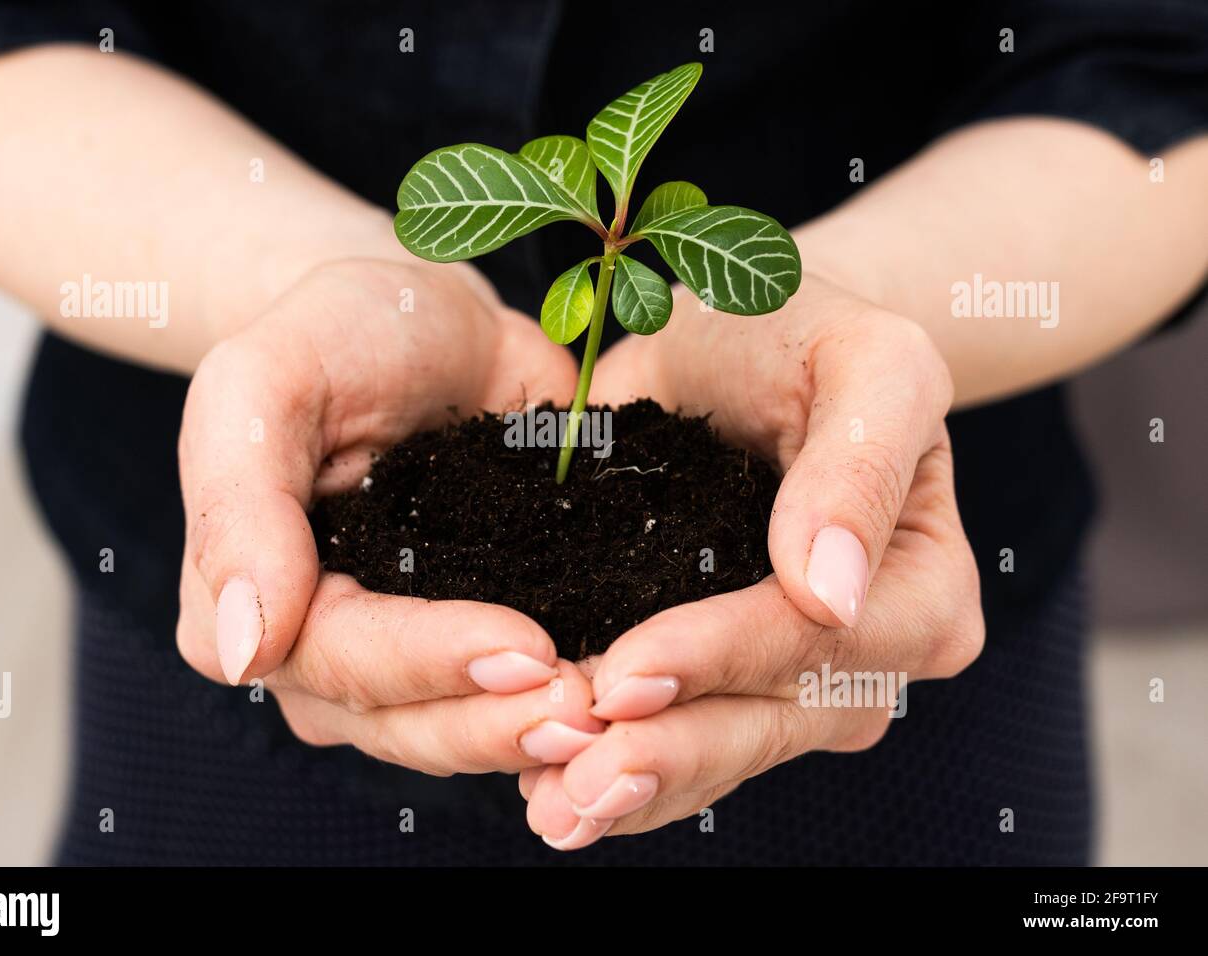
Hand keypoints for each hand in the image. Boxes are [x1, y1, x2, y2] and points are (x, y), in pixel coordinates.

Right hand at [176, 258, 605, 773]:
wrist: (428, 322)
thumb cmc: (335, 336)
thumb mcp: (264, 384)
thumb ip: (240, 509)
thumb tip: (244, 653)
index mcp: (249, 599)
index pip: (338, 661)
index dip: (430, 664)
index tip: (525, 650)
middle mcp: (321, 648)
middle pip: (401, 720)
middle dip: (492, 719)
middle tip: (587, 706)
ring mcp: (403, 653)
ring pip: (457, 730)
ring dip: (530, 730)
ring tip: (611, 714)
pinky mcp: (475, 636)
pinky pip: (508, 696)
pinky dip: (557, 704)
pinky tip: (622, 704)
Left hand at [520, 273, 984, 847]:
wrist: (745, 345)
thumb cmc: (811, 337)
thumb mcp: (863, 360)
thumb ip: (861, 459)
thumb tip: (833, 585)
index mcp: (922, 585)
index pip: (822, 640)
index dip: (723, 659)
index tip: (627, 674)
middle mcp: (868, 651)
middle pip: (771, 718)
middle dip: (671, 752)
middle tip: (576, 783)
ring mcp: (795, 676)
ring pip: (722, 749)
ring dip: (637, 786)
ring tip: (553, 808)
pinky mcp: (724, 675)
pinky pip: (683, 739)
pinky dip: (622, 771)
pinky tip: (551, 790)